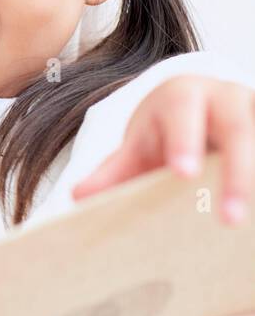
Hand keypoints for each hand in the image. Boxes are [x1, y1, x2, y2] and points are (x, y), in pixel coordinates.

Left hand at [72, 75, 254, 224]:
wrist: (199, 106)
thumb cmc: (165, 130)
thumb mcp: (139, 145)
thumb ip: (113, 171)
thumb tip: (78, 197)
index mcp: (183, 95)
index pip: (182, 115)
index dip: (183, 142)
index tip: (181, 174)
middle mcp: (227, 97)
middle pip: (237, 130)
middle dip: (237, 173)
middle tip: (231, 220)